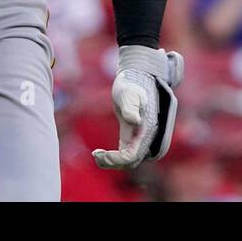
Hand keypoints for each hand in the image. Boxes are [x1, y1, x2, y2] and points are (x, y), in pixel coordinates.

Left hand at [92, 46, 183, 169]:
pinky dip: (113, 157)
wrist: (136, 77)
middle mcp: (145, 137)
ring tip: (96, 155)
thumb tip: (135, 121)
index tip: (98, 153)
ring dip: (112, 162)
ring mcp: (139, 137)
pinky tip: (98, 152)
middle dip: (113, 162)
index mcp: (146, 130)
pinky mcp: (131, 135)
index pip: (132, 156)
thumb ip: (132, 107)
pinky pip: (124, 153)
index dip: (116, 159)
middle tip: (96, 154)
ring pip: (128, 160)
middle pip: (130, 162)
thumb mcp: (129, 94)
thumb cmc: (132, 84)